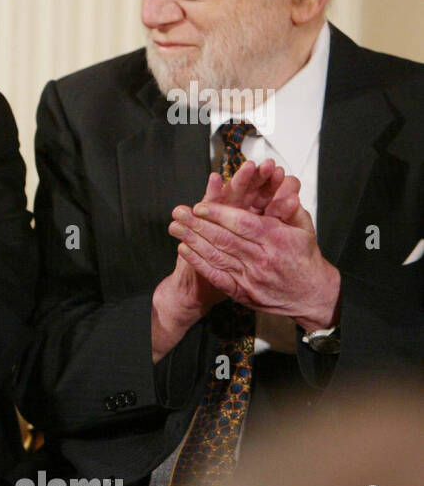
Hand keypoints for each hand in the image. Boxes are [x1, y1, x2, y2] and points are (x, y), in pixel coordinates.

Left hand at [169, 199, 339, 331]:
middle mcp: (262, 258)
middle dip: (198, 224)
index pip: (243, 223)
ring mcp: (251, 277)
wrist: (311, 296)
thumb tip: (281, 188)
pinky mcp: (243, 292)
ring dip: (192, 240)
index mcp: (277, 239)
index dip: (219, 214)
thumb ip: (290, 209)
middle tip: (178, 212)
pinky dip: (198, 262)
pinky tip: (184, 250)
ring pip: (217, 256)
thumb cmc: (305, 258)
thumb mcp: (305, 229)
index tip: (199, 205)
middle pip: (224, 238)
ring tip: (174, 227)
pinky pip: (217, 276)